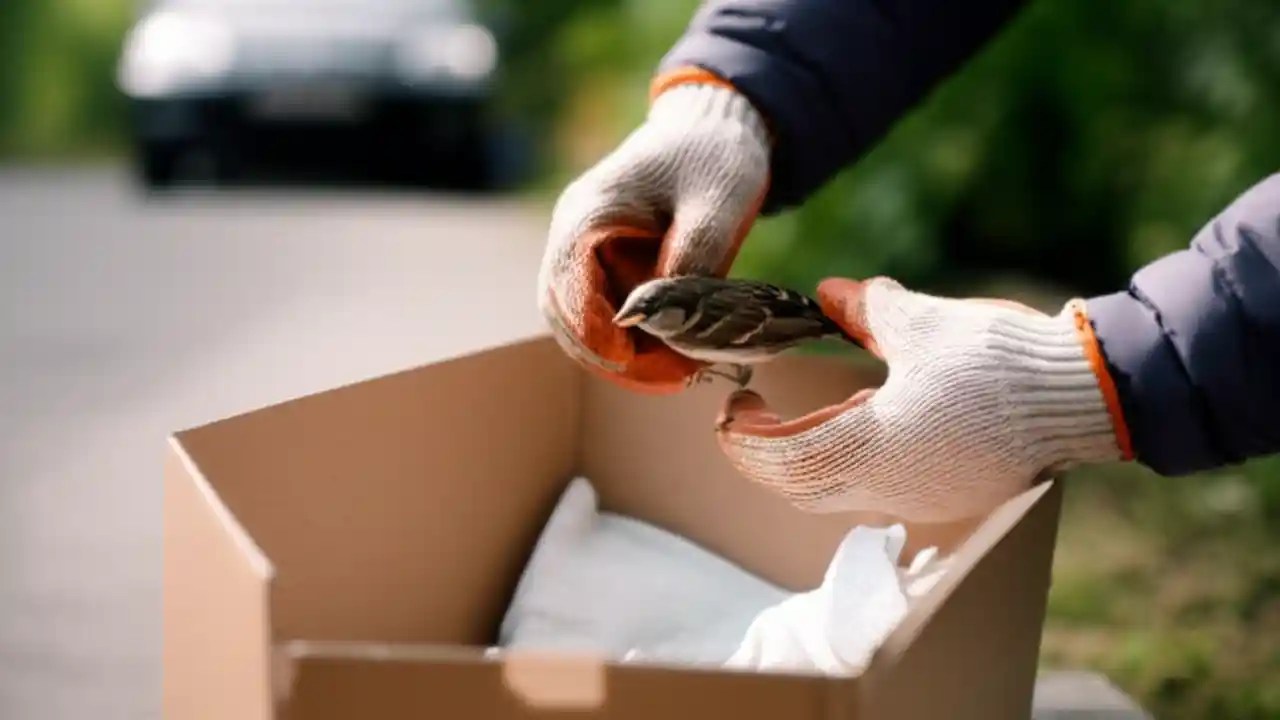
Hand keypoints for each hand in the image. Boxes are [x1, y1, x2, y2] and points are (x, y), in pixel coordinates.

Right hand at [536, 73, 770, 392]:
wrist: (711, 126)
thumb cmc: (715, 157)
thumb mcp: (718, 204)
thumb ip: (693, 260)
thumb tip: (670, 325)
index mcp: (587, 214)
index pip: (570, 289)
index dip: (599, 335)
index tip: (639, 363)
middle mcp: (570, 234)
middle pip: (564, 315)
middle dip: (609, 355)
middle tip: (668, 379)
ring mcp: (579, 249)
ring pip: (575, 321)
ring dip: (615, 353)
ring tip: (671, 373)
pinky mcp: (599, 262)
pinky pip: (598, 312)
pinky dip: (625, 339)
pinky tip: (666, 352)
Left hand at [715, 277, 1130, 521]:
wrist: (1084, 393)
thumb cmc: (998, 358)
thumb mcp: (921, 322)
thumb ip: (865, 311)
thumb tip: (826, 294)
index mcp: (873, 450)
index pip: (782, 460)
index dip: (746, 437)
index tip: (735, 405)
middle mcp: (890, 487)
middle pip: (800, 488)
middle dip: (764, 454)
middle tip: (751, 413)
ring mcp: (921, 498)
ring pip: (835, 494)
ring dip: (802, 462)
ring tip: (794, 418)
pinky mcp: (948, 494)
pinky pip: (873, 491)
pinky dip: (843, 464)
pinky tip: (852, 427)